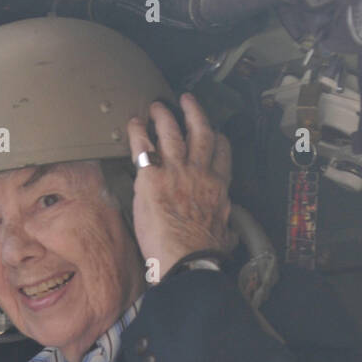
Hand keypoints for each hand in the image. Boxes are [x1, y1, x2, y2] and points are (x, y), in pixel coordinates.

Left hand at [126, 93, 235, 274]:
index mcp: (218, 188)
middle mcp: (199, 173)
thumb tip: (227, 235)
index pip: (223, 154)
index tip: (215, 133)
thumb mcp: (224, 237)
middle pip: (201, 133)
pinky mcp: (151, 179)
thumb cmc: (205, 254)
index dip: (219, 140)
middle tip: (188, 102)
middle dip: (194, 113)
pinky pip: (143, 147)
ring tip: (158, 105)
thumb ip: (224, 228)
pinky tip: (134, 123)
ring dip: (165, 116)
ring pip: (173, 133)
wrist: (188, 259)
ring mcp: (176, 173)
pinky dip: (138, 132)